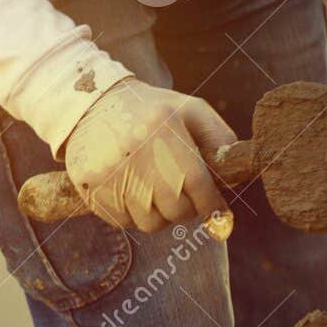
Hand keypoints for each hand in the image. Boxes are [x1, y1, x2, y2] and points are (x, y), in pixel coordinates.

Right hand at [62, 78, 234, 231]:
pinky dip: (133, 214)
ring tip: (153, 189)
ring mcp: (110, 172)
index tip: (216, 209)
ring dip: (159, 213)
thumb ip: (220, 138)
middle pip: (176, 210)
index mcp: (164, 127)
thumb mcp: (190, 110)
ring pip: (151, 223)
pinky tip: (130, 190)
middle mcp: (136, 151)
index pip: (198, 184)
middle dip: (185, 207)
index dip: (212, 204)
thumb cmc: (150, 112)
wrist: (90, 104)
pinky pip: (124, 222)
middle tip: (180, 192)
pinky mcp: (91, 188)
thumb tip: (235, 177)